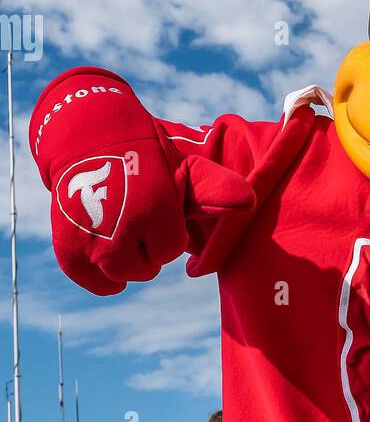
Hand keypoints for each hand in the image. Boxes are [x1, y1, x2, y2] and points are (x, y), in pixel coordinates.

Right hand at [30, 68, 252, 295]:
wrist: (90, 139)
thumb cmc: (146, 158)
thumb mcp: (183, 170)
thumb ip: (214, 191)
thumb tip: (248, 201)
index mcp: (154, 210)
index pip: (170, 250)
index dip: (169, 233)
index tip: (161, 214)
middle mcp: (121, 230)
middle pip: (146, 268)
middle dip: (148, 250)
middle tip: (141, 224)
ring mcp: (91, 242)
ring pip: (120, 276)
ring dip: (127, 263)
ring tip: (125, 237)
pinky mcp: (68, 249)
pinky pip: (95, 282)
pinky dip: (103, 278)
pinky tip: (109, 260)